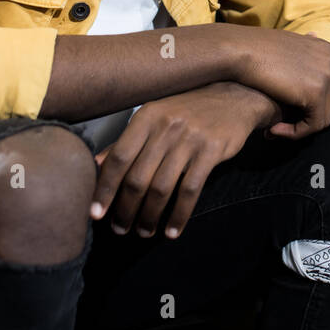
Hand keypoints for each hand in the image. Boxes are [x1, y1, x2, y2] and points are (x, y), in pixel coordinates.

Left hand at [91, 81, 278, 239]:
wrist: (235, 97)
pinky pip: (190, 190)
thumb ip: (127, 141)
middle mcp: (165, 126)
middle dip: (126, 209)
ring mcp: (190, 138)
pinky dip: (179, 215)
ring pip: (162, 188)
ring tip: (144, 231)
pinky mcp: (212, 150)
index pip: (119, 158)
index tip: (95, 214)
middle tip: (120, 230)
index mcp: (146, 117)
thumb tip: (95, 164)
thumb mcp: (155, 117)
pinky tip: (172, 231)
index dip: (105, 188)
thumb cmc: (188, 110)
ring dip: (150, 216)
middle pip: (138, 177)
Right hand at [228, 27, 329, 136]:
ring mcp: (325, 77)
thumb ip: (305, 51)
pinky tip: (275, 130)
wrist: (240, 50)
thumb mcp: (288, 46)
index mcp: (328, 49)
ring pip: (328, 118)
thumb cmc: (254, 49)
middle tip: (303, 126)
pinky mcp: (314, 93)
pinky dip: (296, 133)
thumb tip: (313, 39)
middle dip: (325, 119)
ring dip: (306, 128)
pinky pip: (314, 125)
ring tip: (281, 128)